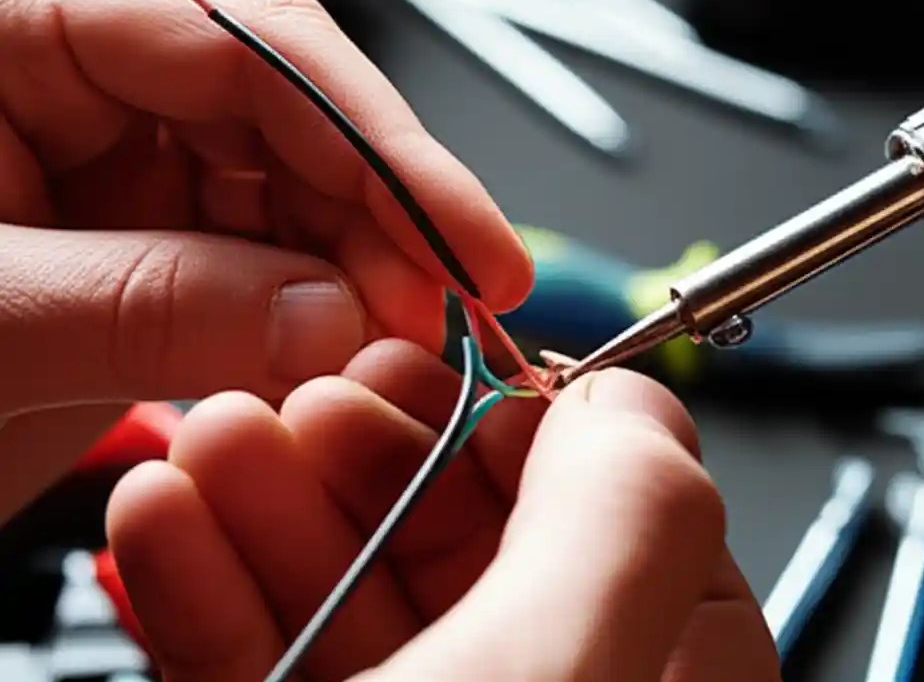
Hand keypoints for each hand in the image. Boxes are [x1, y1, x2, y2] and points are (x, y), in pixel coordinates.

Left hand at [0, 0, 530, 519]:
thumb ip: (160, 305)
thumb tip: (346, 312)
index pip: (236, 37)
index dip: (379, 139)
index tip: (466, 241)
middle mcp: (60, 82)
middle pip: (280, 112)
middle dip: (379, 216)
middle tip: (448, 314)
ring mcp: (102, 167)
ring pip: (285, 192)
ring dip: (357, 273)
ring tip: (399, 349)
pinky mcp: (130, 247)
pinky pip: (255, 262)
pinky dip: (310, 316)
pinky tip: (341, 356)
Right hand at [105, 341, 780, 680]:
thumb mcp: (571, 659)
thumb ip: (631, 505)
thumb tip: (638, 396)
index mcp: (664, 673)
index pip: (623, 518)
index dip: (535, 427)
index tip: (452, 364)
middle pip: (474, 547)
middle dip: (378, 450)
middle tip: (314, 388)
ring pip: (359, 598)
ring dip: (273, 503)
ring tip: (217, 435)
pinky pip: (265, 662)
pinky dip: (211, 591)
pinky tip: (167, 522)